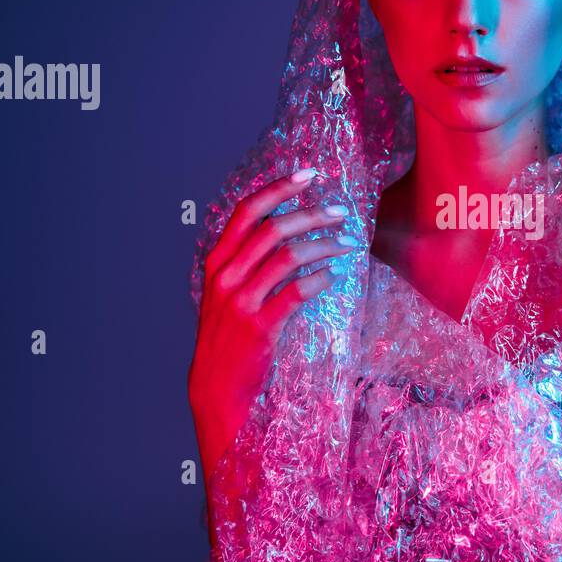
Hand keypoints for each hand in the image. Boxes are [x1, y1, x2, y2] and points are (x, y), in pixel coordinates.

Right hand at [188, 169, 359, 497]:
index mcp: (216, 262)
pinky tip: (331, 277)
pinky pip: (296, 293)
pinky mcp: (260, 327)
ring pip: (288, 256)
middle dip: (311, 214)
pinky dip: (318, 279)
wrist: (215, 387)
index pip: (246, 211)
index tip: (307, 174)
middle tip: (340, 213)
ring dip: (323, 245)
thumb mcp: (225, 293)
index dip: (278, 188)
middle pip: (273, 228)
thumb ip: (244, 262)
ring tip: (345, 244)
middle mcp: (226, 276)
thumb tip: (281, 228)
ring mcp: (242, 301)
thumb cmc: (226, 337)